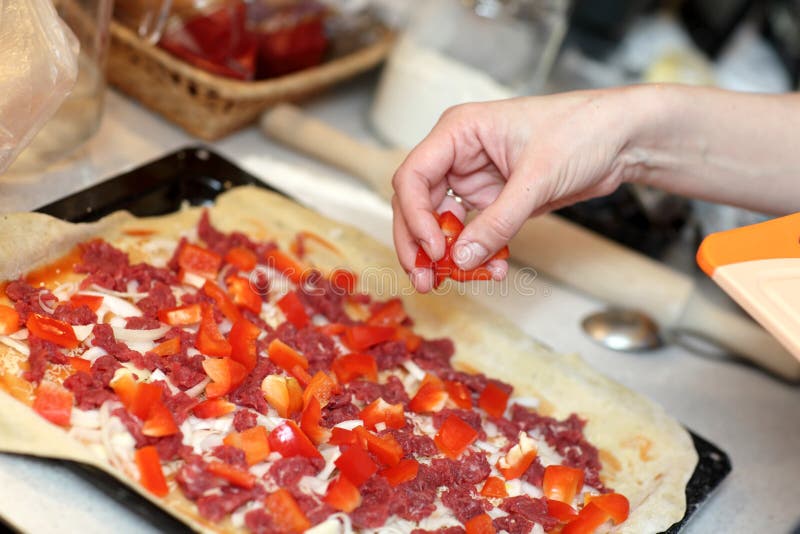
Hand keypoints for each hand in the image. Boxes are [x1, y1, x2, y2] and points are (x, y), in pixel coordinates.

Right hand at [392, 89, 637, 291]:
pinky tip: (494, 269)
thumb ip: (497, 222)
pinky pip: (474, 232)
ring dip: (448, 255)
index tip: (434, 251)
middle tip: (425, 280)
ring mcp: (475, 178)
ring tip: (456, 282)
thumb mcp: (537, 178)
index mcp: (459, 132)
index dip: (415, 217)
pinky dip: (479, 253)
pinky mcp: (495, 199)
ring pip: (443, 223)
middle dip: (419, 245)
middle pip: (418, 204)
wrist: (623, 138)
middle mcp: (459, 155)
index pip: (413, 176)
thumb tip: (460, 260)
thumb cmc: (582, 131)